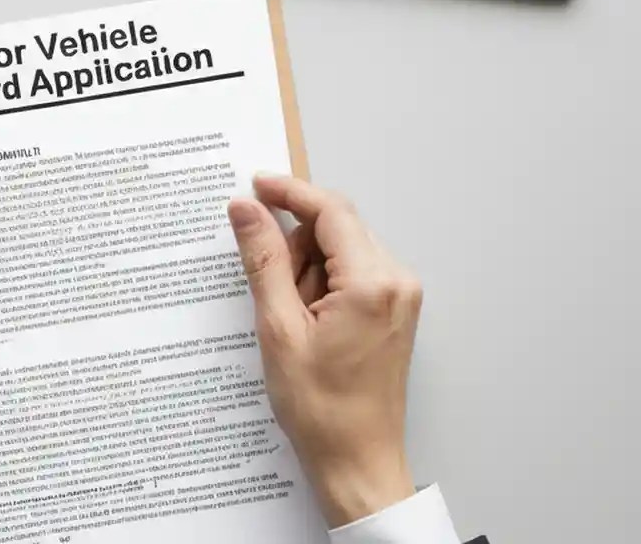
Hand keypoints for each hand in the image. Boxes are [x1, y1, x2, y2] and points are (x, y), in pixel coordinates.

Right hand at [228, 175, 421, 527]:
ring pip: (341, 251)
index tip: (255, 185)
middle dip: (295, 246)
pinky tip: (304, 321)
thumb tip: (246, 210)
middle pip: (336, 229)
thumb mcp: (278, 328)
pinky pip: (351, 274)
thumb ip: (263, 260)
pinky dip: (320, 285)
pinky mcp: (392, 310)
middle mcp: (396, 282)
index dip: (289, 192)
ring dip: (306, 269)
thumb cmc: (321, 408)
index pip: (330, 212)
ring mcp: (399, 296)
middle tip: (270, 290)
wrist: (357, 460)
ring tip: (290, 319)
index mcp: (372, 283)